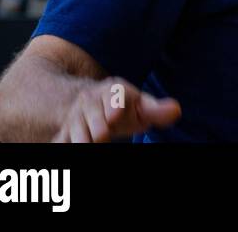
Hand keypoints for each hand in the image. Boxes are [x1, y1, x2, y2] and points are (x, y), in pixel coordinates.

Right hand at [53, 78, 180, 142]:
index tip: (114, 115)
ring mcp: (75, 118)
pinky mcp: (63, 134)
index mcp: (113, 91)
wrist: (87, 105)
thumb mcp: (139, 107)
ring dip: (83, 140)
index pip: (114, 95)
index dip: (114, 104)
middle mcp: (91, 102)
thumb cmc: (122, 109)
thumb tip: (176, 110)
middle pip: (93, 117)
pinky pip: (61, 142)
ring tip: (91, 142)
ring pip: (76, 133)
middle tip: (104, 134)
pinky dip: (65, 145)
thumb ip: (155, 110)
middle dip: (99, 128)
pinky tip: (70, 145)